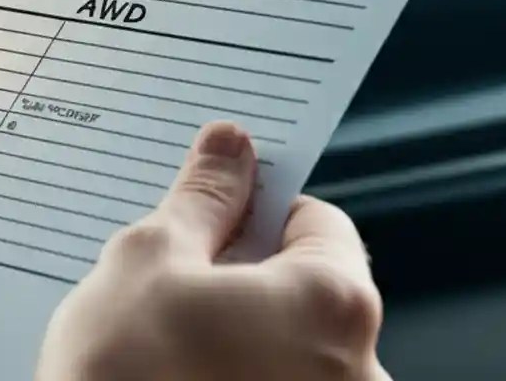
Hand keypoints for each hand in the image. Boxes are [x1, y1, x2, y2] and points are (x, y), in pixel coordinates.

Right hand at [37, 122, 388, 380]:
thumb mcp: (147, 262)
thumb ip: (201, 199)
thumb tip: (229, 149)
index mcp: (335, 305)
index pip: (318, 221)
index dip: (256, 211)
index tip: (213, 216)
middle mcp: (358, 374)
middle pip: (305, 290)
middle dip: (241, 279)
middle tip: (172, 286)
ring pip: (286, 349)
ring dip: (235, 336)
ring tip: (162, 347)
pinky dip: (233, 379)